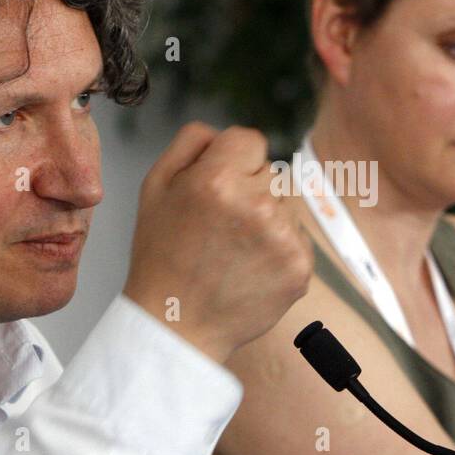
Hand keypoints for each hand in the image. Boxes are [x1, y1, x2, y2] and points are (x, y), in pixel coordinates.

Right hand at [123, 122, 312, 364]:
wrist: (177, 323)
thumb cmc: (163, 255)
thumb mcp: (154, 186)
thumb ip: (191, 142)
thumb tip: (224, 130)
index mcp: (217, 179)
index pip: (250, 139)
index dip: (232, 161)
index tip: (217, 188)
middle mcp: (256, 204)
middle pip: (271, 171)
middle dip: (250, 189)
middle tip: (220, 227)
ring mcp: (283, 237)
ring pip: (288, 203)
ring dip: (268, 217)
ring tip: (233, 249)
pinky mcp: (300, 266)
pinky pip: (298, 236)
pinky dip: (279, 248)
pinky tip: (249, 266)